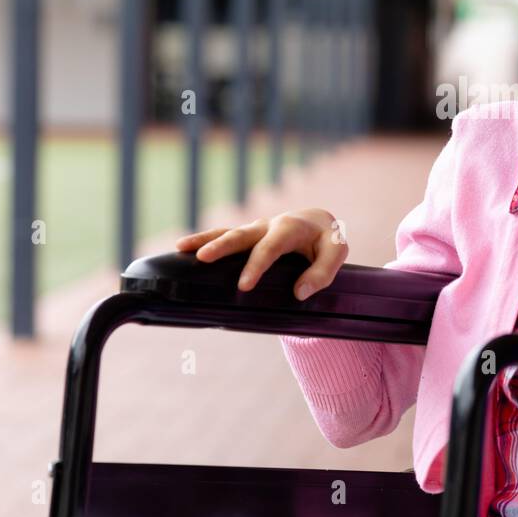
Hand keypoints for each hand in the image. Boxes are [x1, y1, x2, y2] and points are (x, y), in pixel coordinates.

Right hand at [175, 208, 347, 297]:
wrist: (319, 222)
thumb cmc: (327, 241)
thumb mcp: (336, 253)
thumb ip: (322, 273)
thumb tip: (299, 293)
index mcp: (290, 227)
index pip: (271, 247)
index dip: (256, 265)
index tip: (243, 286)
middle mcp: (268, 225)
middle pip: (242, 235)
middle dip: (222, 246)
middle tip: (202, 258)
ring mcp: (254, 229)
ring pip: (227, 232)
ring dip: (205, 239)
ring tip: (181, 247)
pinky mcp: (246, 236)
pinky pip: (223, 236)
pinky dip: (204, 241)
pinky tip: (183, 250)